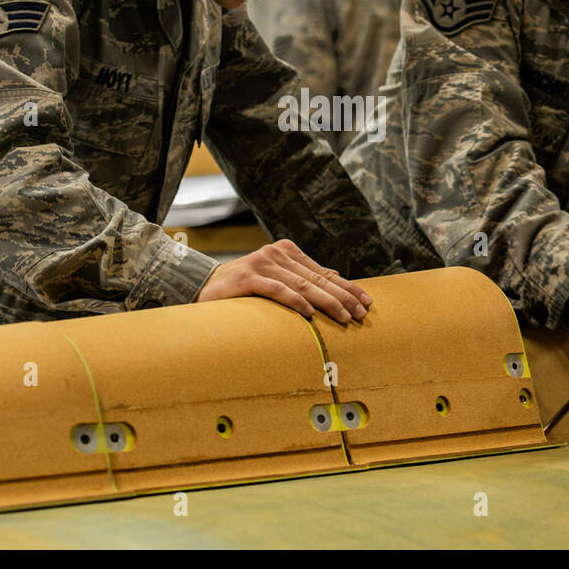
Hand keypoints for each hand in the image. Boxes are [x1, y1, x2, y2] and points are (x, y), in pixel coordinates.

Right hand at [195, 238, 370, 323]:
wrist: (202, 286)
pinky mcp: (247, 278)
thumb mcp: (275, 278)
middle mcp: (276, 253)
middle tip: (361, 313)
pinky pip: (276, 290)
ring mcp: (261, 264)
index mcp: (286, 251)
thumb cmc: (243, 287)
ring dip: (326, 302)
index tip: (366, 301)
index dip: (347, 287)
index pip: (323, 272)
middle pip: (317, 279)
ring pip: (302, 285)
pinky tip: (309, 314)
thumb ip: (302, 276)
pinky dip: (295, 302)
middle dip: (343, 297)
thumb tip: (335, 276)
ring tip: (344, 316)